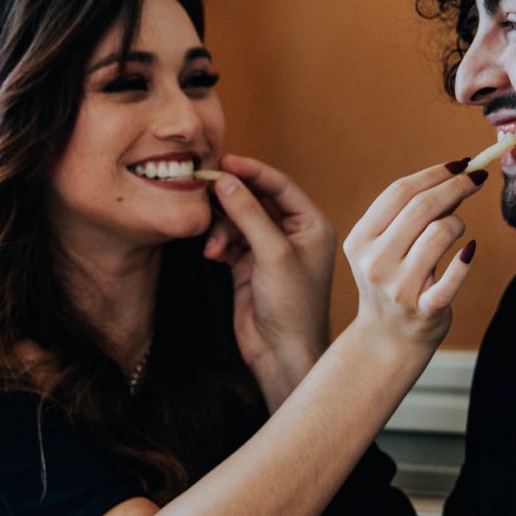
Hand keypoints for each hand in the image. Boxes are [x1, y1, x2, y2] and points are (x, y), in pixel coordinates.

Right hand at [203, 155, 336, 401]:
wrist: (282, 353)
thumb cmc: (292, 306)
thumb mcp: (273, 253)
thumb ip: (248, 214)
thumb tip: (226, 180)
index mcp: (311, 225)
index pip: (281, 185)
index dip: (253, 171)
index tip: (225, 161)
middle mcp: (292, 234)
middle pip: (257, 200)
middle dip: (232, 198)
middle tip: (205, 187)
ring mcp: (269, 250)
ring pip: (238, 221)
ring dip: (222, 227)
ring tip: (213, 245)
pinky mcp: (249, 266)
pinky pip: (229, 241)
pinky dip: (218, 243)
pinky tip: (213, 254)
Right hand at [340, 159, 484, 353]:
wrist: (387, 339)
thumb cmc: (393, 281)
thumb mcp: (384, 247)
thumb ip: (408, 214)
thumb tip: (453, 175)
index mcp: (361, 239)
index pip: (399, 192)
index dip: (434, 173)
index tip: (460, 163)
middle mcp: (375, 262)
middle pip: (421, 207)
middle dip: (456, 186)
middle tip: (477, 178)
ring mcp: (398, 288)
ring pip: (439, 233)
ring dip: (458, 223)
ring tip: (458, 228)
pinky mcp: (423, 311)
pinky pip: (453, 278)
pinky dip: (465, 260)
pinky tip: (470, 251)